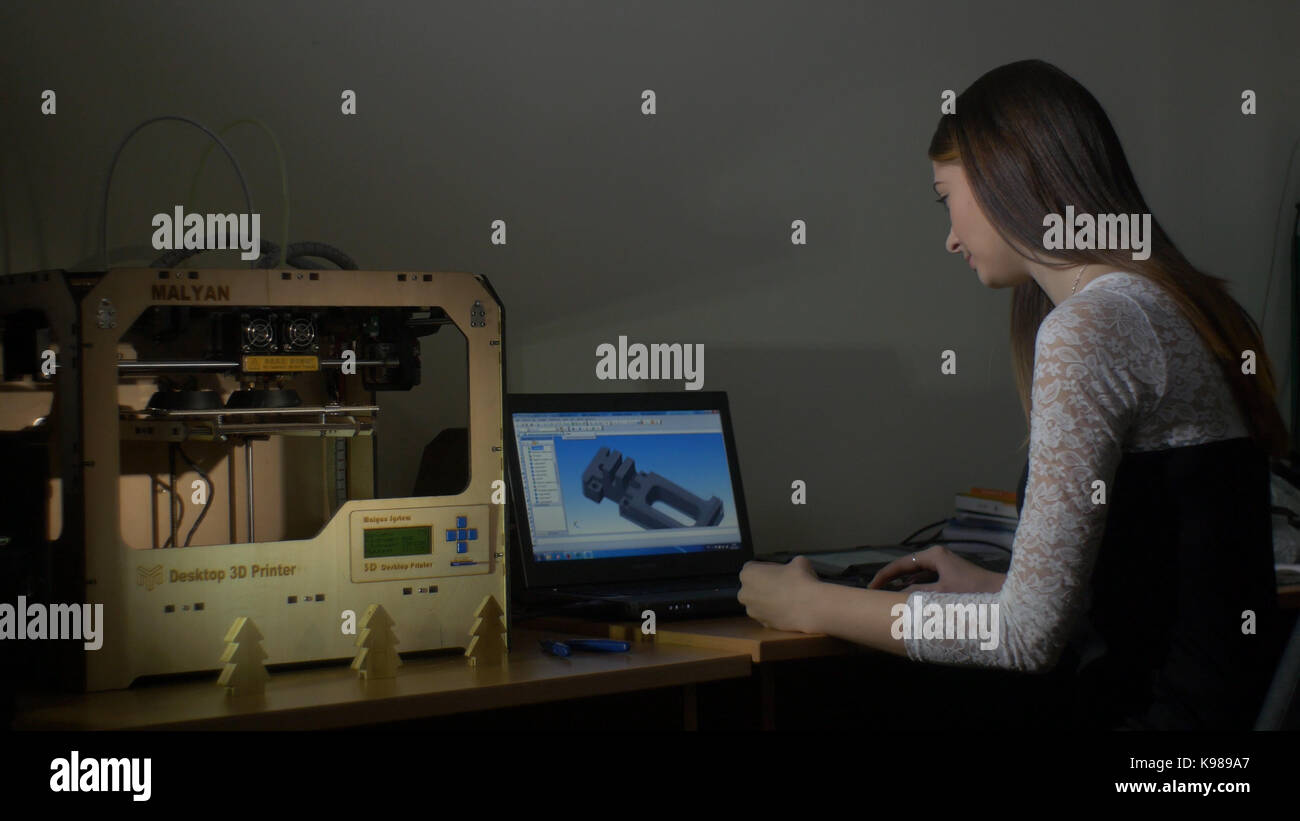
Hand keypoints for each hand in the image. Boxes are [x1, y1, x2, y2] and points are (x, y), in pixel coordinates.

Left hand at [737, 556, 820, 631]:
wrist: (810, 607)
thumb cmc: (801, 581)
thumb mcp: (798, 562)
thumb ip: (789, 564)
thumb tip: (794, 567)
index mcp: (748, 574)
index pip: (753, 567)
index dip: (767, 568)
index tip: (779, 571)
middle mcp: (745, 593)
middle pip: (753, 586)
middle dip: (765, 585)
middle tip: (783, 584)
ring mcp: (753, 611)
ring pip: (759, 602)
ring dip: (769, 599)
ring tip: (787, 597)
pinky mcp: (763, 623)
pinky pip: (767, 614)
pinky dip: (775, 612)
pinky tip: (788, 608)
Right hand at [867, 545, 1005, 593]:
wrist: (1004, 597)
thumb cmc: (974, 593)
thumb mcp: (941, 594)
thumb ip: (917, 594)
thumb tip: (896, 595)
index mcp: (934, 556)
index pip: (900, 564)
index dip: (883, 576)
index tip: (870, 587)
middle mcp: (938, 557)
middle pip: (907, 567)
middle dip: (890, 579)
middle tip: (874, 592)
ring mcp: (945, 565)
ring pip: (916, 574)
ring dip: (902, 584)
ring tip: (885, 595)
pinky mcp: (950, 574)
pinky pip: (926, 579)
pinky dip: (914, 587)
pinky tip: (907, 596)